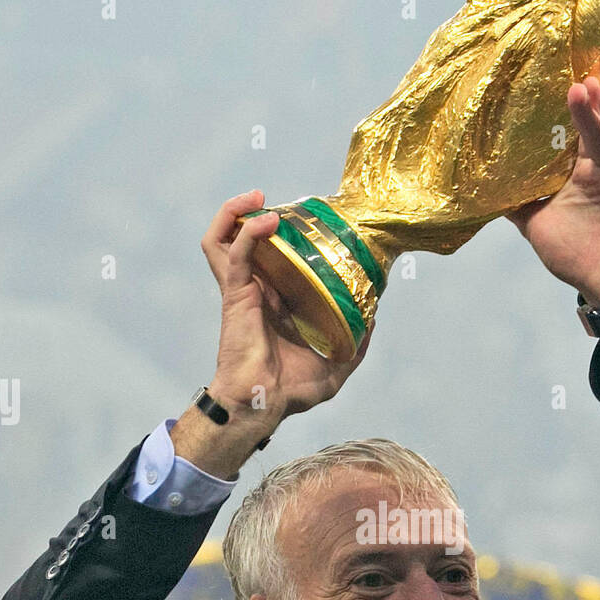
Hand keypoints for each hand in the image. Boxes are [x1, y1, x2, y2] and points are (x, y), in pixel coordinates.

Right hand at [202, 190, 372, 423]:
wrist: (263, 403)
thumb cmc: (290, 392)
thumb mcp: (335, 369)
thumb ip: (355, 345)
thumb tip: (373, 318)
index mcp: (277, 304)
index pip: (274, 261)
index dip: (284, 239)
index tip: (308, 223)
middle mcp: (258, 291)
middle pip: (245, 241)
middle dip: (255, 214)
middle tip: (278, 203)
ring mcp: (244, 290)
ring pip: (226, 237)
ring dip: (237, 212)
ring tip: (256, 196)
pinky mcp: (235, 293)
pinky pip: (235, 252)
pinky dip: (247, 230)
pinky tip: (267, 219)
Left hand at [507, 79, 599, 312]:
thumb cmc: (574, 256)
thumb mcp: (537, 227)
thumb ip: (517, 206)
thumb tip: (484, 192)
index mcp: (579, 175)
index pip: (575, 139)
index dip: (570, 117)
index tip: (562, 88)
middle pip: (596, 135)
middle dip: (588, 111)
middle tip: (580, 83)